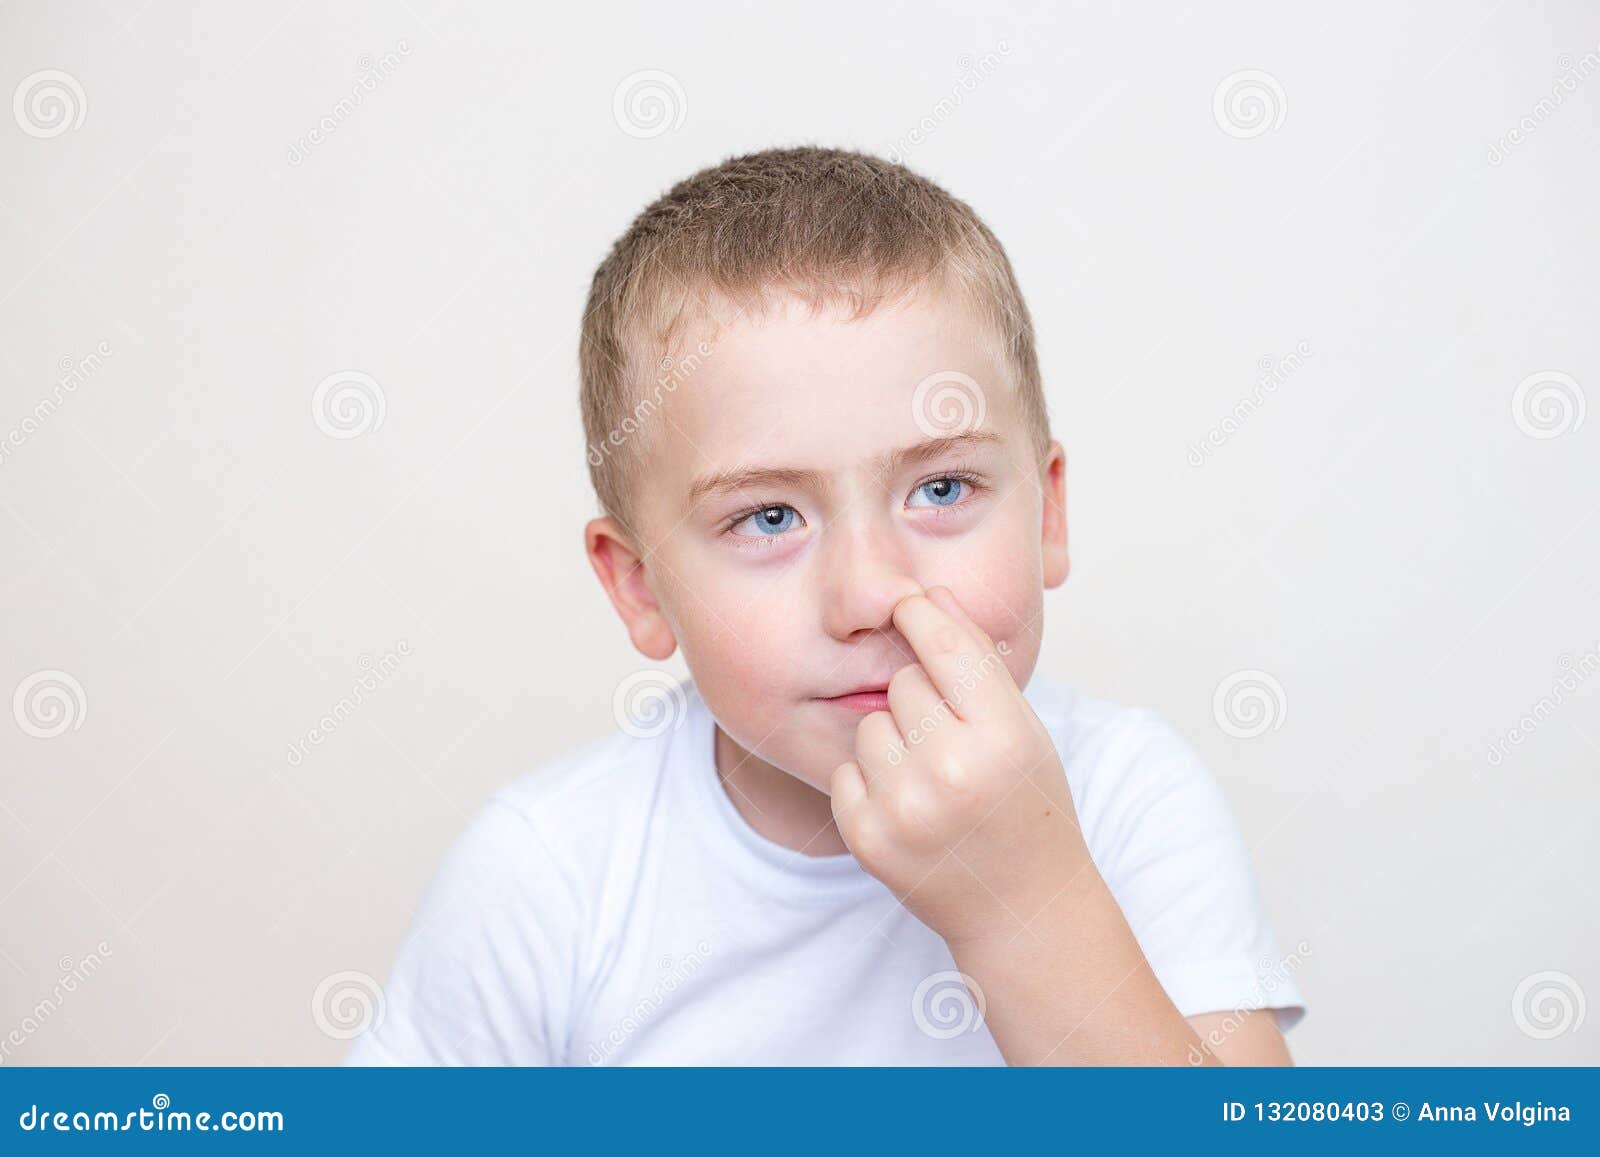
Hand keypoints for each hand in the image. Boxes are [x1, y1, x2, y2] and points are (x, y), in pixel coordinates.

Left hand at [830, 586, 1091, 947]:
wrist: (1021, 905)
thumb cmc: (1026, 805)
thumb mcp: (1023, 728)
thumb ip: (978, 662)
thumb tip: (930, 595)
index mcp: (1004, 737)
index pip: (946, 647)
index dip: (922, 614)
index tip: (908, 602)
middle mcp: (953, 772)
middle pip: (903, 683)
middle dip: (921, 698)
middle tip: (950, 738)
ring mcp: (905, 810)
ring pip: (870, 725)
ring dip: (892, 739)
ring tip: (930, 774)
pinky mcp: (868, 839)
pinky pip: (846, 769)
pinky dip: (869, 780)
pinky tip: (907, 803)